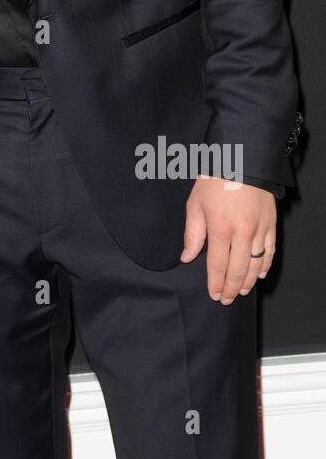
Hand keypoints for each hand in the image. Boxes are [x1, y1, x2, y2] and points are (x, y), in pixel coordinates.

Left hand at [179, 175, 275, 302]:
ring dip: (249, 281)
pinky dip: (266, 265)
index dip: (216, 283)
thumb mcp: (195, 203)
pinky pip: (270, 250)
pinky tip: (260, 273)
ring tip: (241, 291)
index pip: (218, 265)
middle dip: (232, 288)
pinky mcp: (271, 224)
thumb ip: (192, 233)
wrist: (241, 158)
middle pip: (238, 270)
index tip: (214, 295)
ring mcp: (260, 229)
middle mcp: (242, 233)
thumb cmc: (215, 179)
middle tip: (227, 300)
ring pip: (256, 264)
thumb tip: (187, 256)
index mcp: (220, 228)